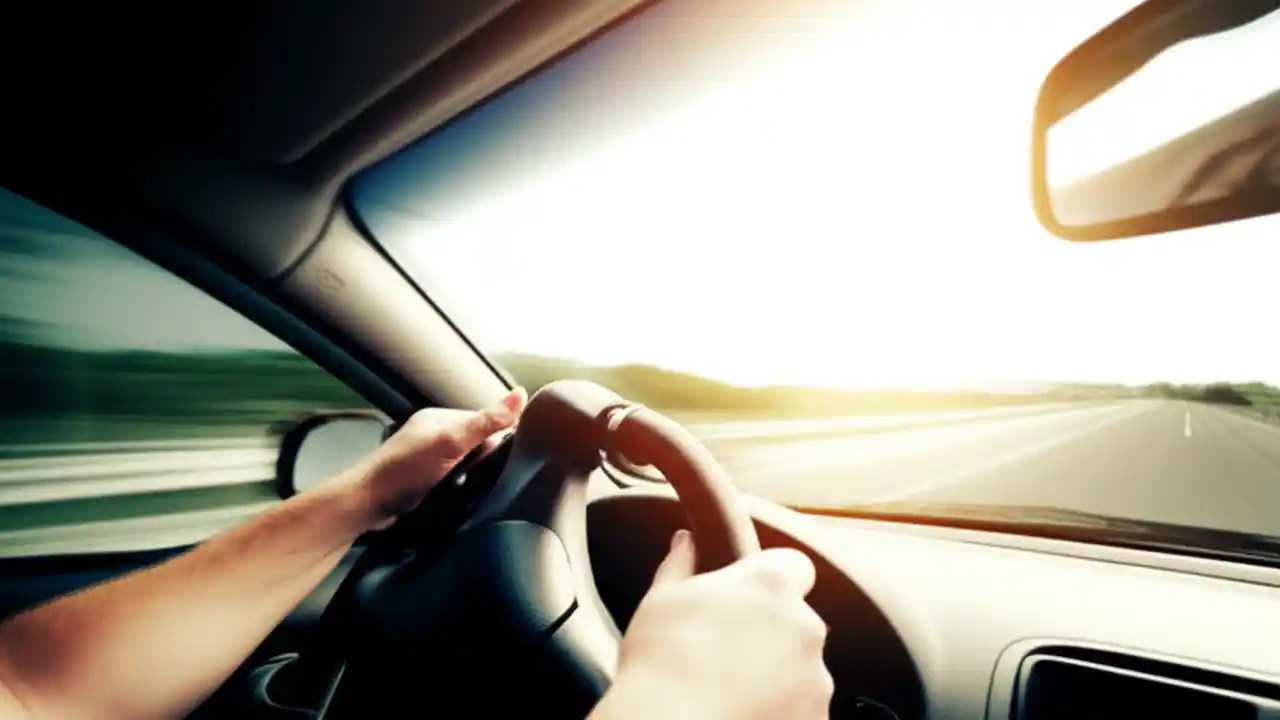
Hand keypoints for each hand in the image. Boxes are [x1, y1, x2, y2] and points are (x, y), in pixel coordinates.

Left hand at [348, 388, 526, 530]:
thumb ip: (486, 421)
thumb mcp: (451, 442)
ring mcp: (427, 460)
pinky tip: (461, 498)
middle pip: (476, 445)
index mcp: (440, 419)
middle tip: (485, 477)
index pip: (484, 421)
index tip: (506, 456)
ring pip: (466, 466)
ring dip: (473, 478)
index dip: (498, 437)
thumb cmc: (403, 471)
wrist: (367, 505)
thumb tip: (521, 394)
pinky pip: (454, 482)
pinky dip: (460, 490)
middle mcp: (433, 436)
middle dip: (485, 461)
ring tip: (473, 490)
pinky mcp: (424, 483)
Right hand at [594, 530, 833, 719]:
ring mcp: (815, 677)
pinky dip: (781, 709)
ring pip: (801, 666)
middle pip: (797, 620)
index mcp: (769, 585)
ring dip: (778, 673)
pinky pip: (803, 706)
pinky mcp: (816, 716)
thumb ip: (682, 563)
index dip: (772, 579)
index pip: (795, 565)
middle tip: (726, 649)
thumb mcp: (661, 600)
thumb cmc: (660, 661)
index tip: (746, 597)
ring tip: (730, 688)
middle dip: (771, 631)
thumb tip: (686, 541)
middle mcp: (803, 625)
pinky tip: (742, 712)